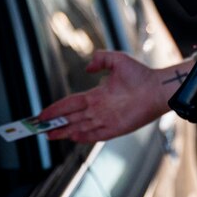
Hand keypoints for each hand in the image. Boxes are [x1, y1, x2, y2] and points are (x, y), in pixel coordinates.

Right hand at [35, 50, 171, 142]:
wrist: (158, 87)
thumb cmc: (140, 74)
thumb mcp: (117, 60)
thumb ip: (101, 59)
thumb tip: (88, 67)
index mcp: (97, 95)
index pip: (71, 104)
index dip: (56, 108)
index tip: (42, 113)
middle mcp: (99, 109)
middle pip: (71, 118)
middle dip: (54, 123)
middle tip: (38, 129)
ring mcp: (107, 119)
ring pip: (80, 127)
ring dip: (64, 131)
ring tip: (49, 135)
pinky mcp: (117, 128)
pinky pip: (96, 134)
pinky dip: (84, 136)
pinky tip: (72, 137)